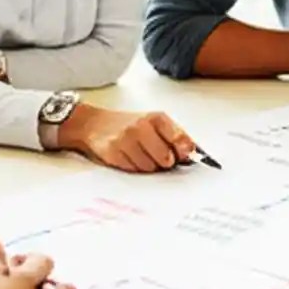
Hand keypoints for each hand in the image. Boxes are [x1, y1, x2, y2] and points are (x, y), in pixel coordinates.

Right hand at [59, 104, 195, 173]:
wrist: (95, 124)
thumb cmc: (130, 125)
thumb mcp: (155, 123)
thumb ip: (176, 136)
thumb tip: (193, 153)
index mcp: (157, 118)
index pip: (181, 141)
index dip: (184, 152)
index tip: (182, 156)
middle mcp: (141, 126)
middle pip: (167, 159)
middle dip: (165, 161)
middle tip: (157, 155)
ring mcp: (126, 140)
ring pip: (150, 168)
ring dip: (149, 166)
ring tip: (141, 154)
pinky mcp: (114, 153)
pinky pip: (134, 170)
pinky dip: (134, 168)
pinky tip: (129, 156)